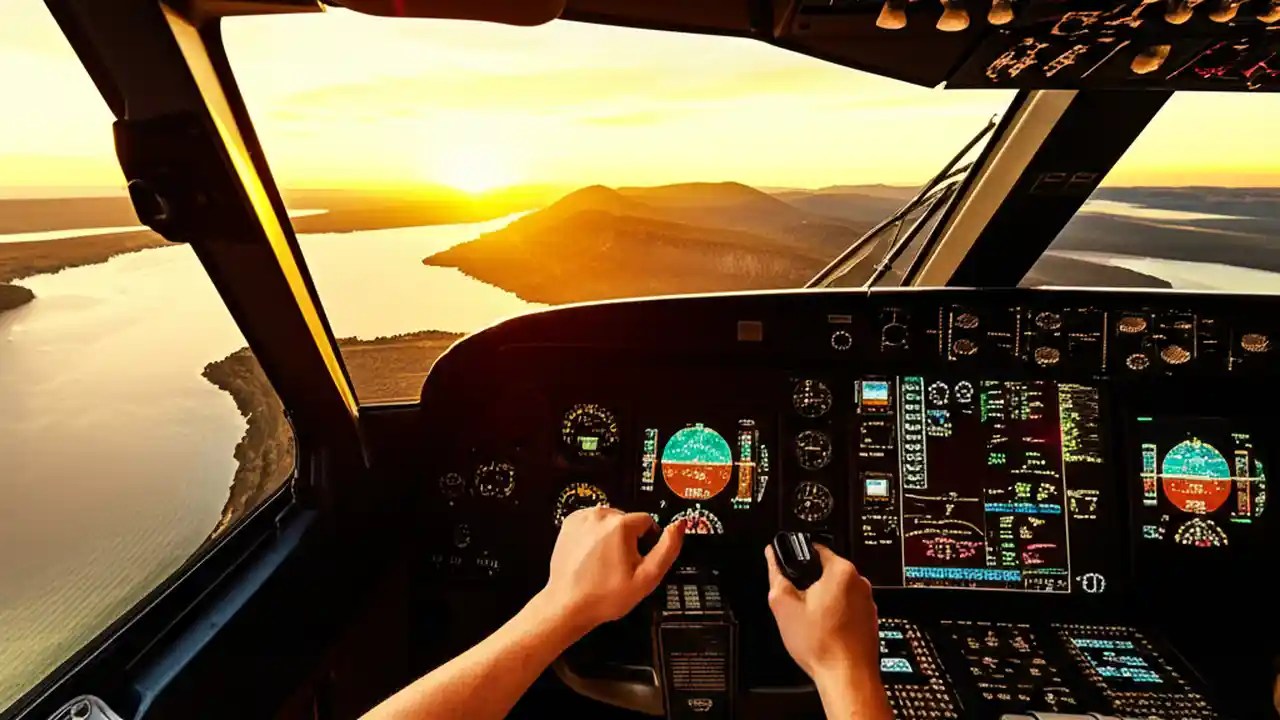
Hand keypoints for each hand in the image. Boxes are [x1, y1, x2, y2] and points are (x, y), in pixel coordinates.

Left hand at [542, 507, 684, 633]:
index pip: (648, 522)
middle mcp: (600, 514)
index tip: (639, 561)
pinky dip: (595, 535)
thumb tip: (679, 525)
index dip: (648, 542)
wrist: (568, 605)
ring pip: (610, 521)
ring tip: (605, 563)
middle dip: (629, 539)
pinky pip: (593, 523)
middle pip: (628, 520)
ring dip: (612, 536)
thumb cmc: (605, 595)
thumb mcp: (647, 577)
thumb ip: (668, 548)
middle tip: (621, 566)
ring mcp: (582, 518)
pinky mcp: (569, 523)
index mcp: (621, 524)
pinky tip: (592, 556)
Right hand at [764, 543, 882, 690]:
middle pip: (827, 572)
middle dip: (810, 584)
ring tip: (811, 622)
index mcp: (841, 571)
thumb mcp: (784, 606)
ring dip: (823, 602)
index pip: (815, 548)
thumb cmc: (821, 645)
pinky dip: (835, 616)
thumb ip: (775, 575)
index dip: (796, 558)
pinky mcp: (869, 620)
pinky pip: (848, 609)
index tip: (789, 570)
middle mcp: (860, 583)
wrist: (846, 676)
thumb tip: (771, 557)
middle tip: (797, 603)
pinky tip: (824, 632)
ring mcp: (868, 602)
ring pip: (837, 592)